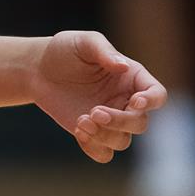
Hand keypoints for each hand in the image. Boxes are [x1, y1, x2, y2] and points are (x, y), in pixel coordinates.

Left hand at [30, 30, 166, 162]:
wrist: (38, 69)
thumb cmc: (65, 50)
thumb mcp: (85, 42)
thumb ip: (105, 52)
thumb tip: (124, 66)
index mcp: (132, 78)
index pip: (156, 95)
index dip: (151, 102)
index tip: (134, 102)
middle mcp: (126, 101)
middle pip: (140, 123)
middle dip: (120, 122)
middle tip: (94, 112)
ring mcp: (110, 120)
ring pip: (123, 141)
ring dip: (104, 136)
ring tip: (81, 121)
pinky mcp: (92, 134)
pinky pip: (104, 153)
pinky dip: (94, 148)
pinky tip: (78, 131)